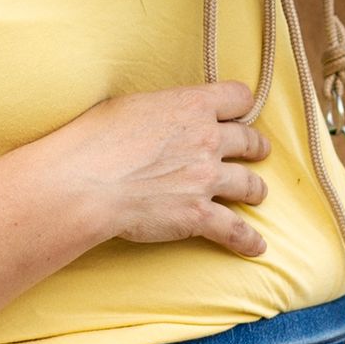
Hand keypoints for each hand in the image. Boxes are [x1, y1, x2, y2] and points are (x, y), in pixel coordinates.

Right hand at [44, 78, 270, 257]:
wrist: (86, 181)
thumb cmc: (96, 139)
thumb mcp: (133, 105)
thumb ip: (163, 108)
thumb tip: (165, 116)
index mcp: (192, 105)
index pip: (238, 96)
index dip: (241, 106)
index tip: (239, 114)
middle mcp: (207, 139)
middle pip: (248, 140)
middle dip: (256, 147)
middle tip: (258, 152)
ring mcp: (206, 178)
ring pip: (249, 184)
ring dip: (256, 190)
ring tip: (257, 195)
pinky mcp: (199, 214)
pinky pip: (235, 230)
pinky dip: (248, 240)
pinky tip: (256, 246)